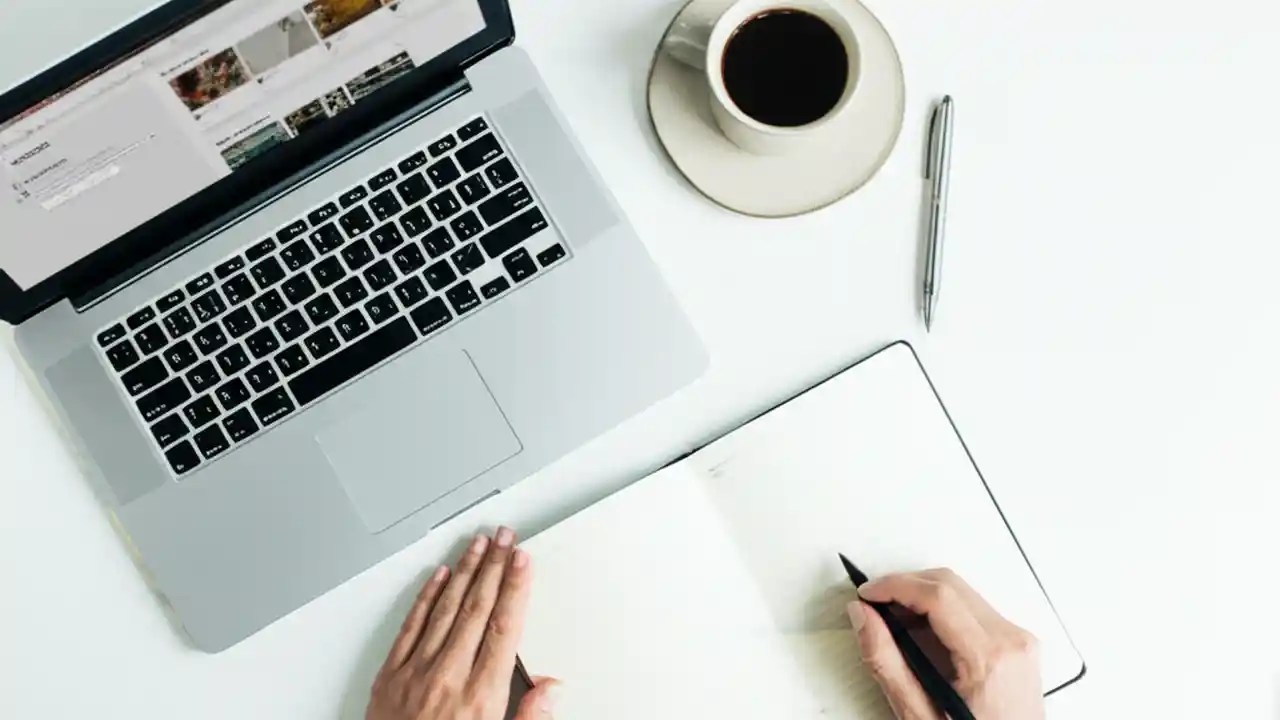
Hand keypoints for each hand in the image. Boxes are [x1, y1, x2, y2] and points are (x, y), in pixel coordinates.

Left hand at [367, 528, 559, 719]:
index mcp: (480, 698)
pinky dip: (425, 598)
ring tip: (477, 545)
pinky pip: (410, 627)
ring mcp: (414, 675)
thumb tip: (552, 689)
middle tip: (505, 538)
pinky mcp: (388, 679)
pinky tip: (437, 578)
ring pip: (444, 609)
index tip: (523, 560)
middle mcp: (447, 678)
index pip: (504, 627)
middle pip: (477, 608)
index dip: (516, 587)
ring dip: (464, 571)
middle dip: (494, 566)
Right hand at [848, 569, 1043, 719]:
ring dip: (923, 597)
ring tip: (894, 622)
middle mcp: (1011, 641)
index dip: (896, 586)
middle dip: (905, 585)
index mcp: (988, 658)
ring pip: (962, 592)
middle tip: (874, 604)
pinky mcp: (1018, 644)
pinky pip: (975, 609)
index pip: (938, 596)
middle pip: (950, 584)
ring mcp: (1019, 640)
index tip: (868, 593)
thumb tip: (863, 617)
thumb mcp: (920, 716)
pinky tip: (922, 634)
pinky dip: (943, 612)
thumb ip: (887, 663)